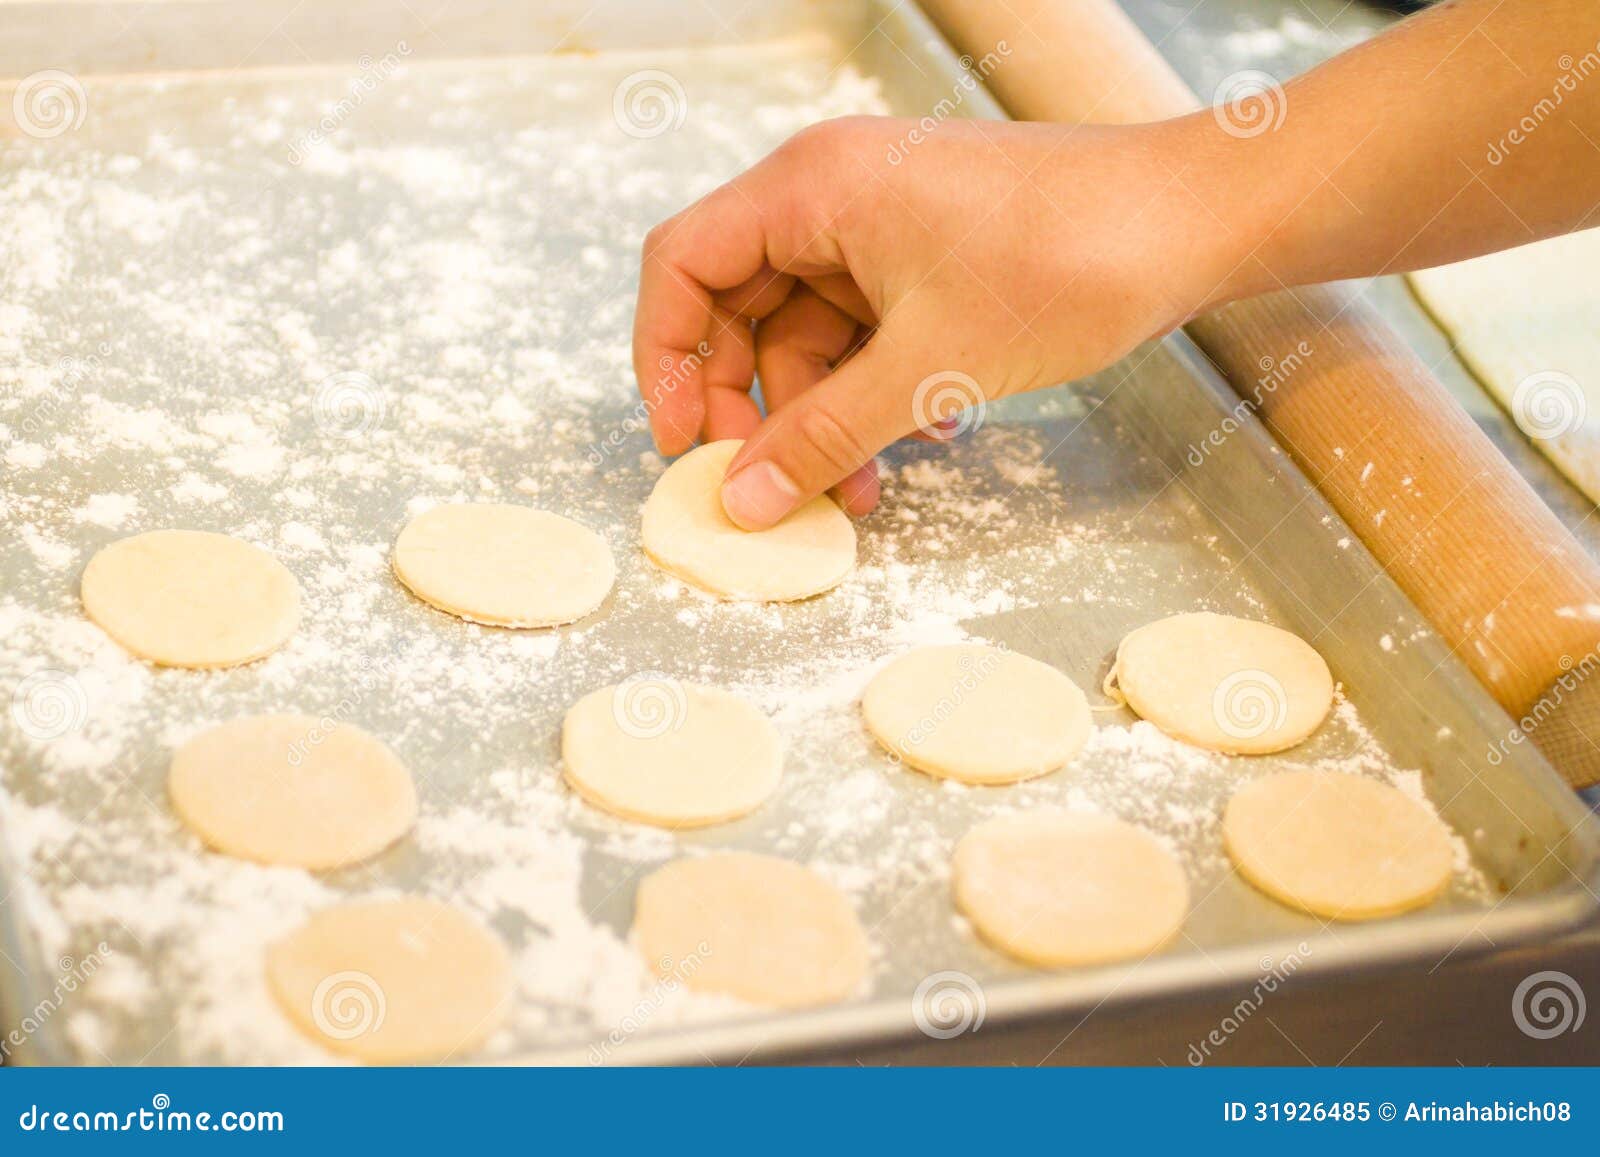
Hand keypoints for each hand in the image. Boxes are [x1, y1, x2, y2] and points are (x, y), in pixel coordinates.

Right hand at [631, 114, 1230, 528]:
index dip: (665, 358)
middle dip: (751, 405)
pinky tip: (919, 440)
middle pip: (740, 307)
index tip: (683, 443)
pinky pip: (867, 329)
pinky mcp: (928, 252)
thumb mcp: (927, 368)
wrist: (1194, 221)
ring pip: (808, 330)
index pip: (683, 265)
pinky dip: (874, 389)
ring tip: (855, 490)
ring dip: (823, 414)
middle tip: (768, 484)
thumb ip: (821, 435)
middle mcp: (833, 194)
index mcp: (810, 187)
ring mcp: (883, 223)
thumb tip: (743, 497)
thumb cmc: (1069, 259)